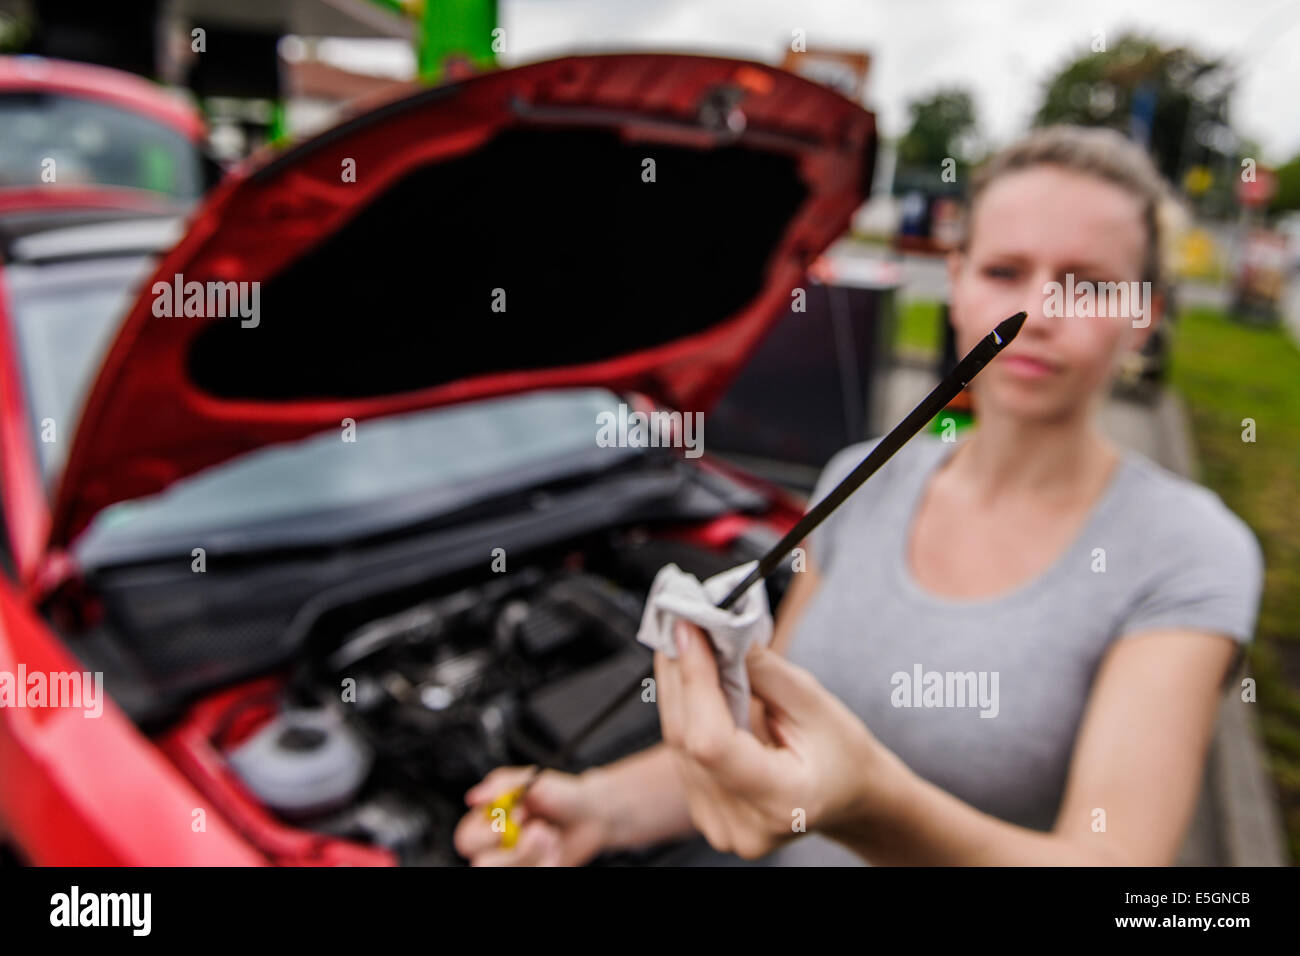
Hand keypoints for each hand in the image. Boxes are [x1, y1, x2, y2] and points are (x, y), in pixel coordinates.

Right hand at [454, 766, 612, 865]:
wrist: (592, 814)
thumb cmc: (560, 794)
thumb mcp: (532, 780)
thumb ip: (502, 784)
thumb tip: (474, 797)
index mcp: (488, 820)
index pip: (466, 839)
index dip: (489, 833)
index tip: (520, 815)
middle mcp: (497, 846)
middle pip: (483, 865)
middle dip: (517, 850)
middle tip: (541, 830)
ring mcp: (514, 863)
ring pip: (510, 872)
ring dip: (536, 856)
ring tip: (551, 838)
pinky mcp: (531, 871)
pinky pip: (531, 876)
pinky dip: (547, 865)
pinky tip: (554, 851)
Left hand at [654, 621, 907, 859]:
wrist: (848, 795)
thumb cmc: (842, 752)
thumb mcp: (815, 703)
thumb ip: (762, 670)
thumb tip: (716, 632)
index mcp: (781, 801)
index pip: (713, 743)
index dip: (694, 682)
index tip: (690, 632)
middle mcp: (741, 825)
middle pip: (687, 740)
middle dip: (680, 673)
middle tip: (682, 622)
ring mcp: (718, 825)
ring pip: (676, 743)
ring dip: (677, 688)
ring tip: (689, 645)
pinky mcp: (703, 812)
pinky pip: (680, 752)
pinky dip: (684, 710)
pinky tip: (692, 681)